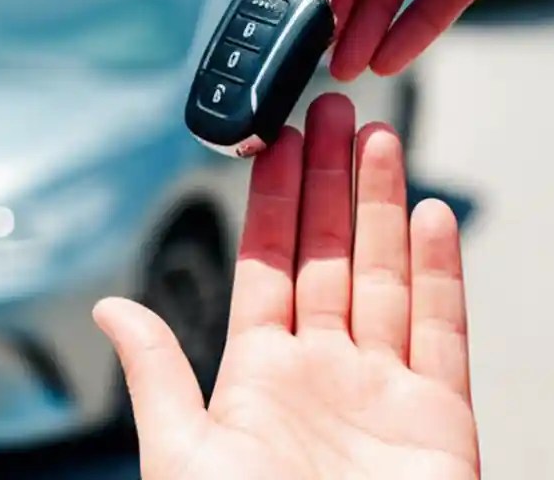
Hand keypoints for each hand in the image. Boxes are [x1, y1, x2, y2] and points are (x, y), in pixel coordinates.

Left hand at [94, 94, 477, 479]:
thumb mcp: (182, 453)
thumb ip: (159, 372)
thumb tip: (110, 308)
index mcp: (257, 376)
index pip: (267, 265)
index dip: (274, 201)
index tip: (279, 139)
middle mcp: (322, 373)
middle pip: (328, 254)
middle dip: (330, 181)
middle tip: (334, 108)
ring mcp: (382, 392)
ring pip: (385, 277)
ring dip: (381, 206)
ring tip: (378, 138)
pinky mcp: (439, 418)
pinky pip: (442, 331)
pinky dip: (441, 273)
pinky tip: (430, 214)